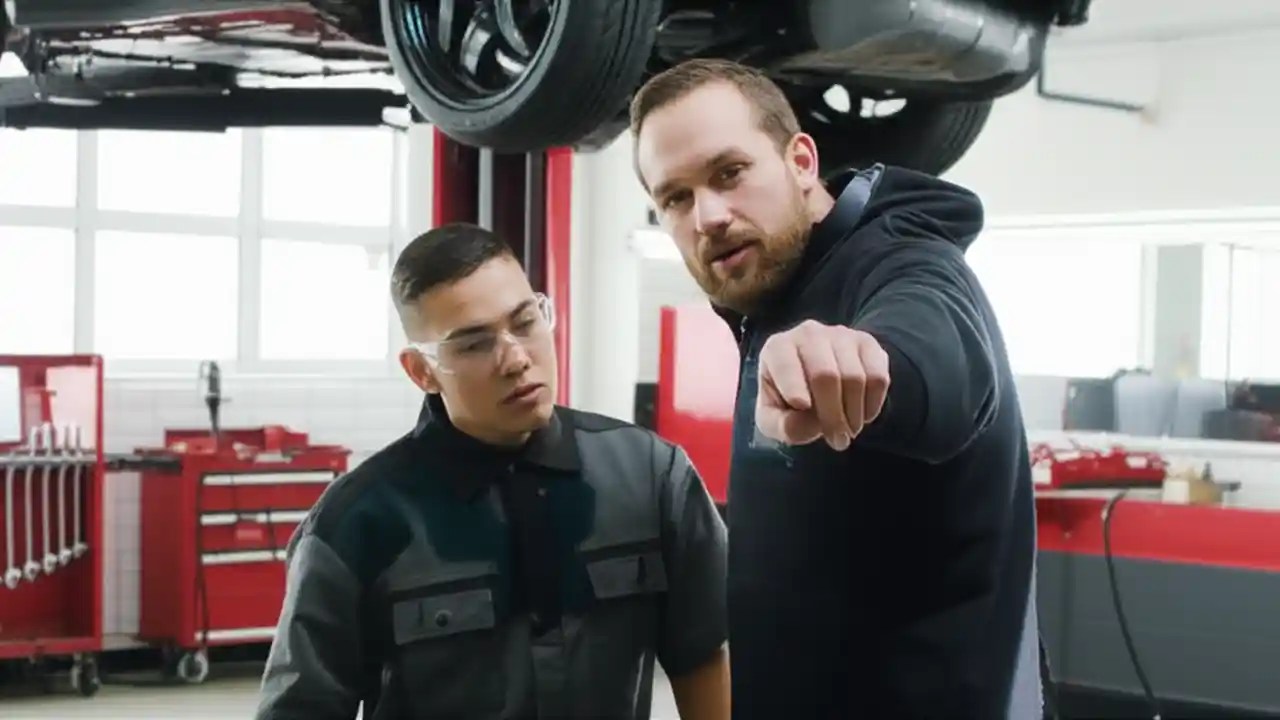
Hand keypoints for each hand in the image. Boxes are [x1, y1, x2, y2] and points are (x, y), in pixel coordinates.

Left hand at [755, 320, 890, 450]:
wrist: (817, 381)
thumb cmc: (787, 401)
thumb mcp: (773, 419)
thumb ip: (782, 425)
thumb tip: (809, 424)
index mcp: (777, 348)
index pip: (786, 365)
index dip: (794, 387)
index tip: (803, 407)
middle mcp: (808, 334)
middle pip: (826, 375)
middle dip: (833, 415)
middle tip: (837, 440)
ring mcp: (840, 335)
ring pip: (855, 376)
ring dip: (854, 414)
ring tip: (848, 431)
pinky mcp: (867, 343)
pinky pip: (878, 376)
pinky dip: (873, 404)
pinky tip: (862, 415)